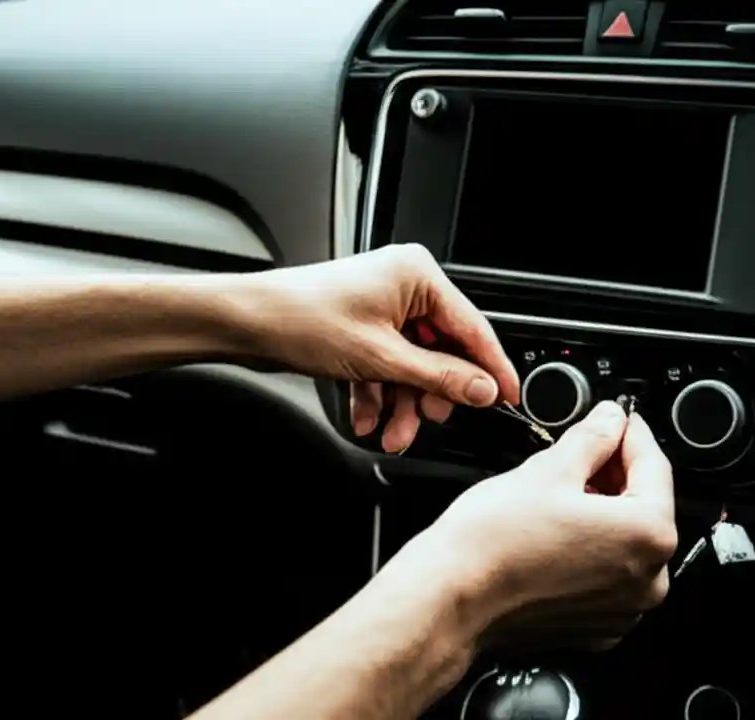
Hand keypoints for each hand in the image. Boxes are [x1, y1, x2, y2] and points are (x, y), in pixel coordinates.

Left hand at [253, 244, 519, 452]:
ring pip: (412, 364)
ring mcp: (382, 306)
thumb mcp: (381, 358)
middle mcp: (404, 285)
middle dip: (430, 393)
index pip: (472, 327)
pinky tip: (368, 418)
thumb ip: (439, 376)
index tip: (508, 397)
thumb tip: (482, 388)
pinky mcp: (363, 326)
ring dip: (403, 402)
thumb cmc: (302, 318)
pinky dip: (380, 393)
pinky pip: (387, 365)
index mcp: (418, 275)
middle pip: (441, 350)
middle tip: (428, 420)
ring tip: (392, 431)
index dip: (491, 367)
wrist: (247, 323)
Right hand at [390, 402, 676, 651]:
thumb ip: (592, 438)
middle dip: (615, 473)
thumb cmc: (491, 545)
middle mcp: (646, 580)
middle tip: (582, 449)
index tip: (615, 418)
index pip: (654, 466)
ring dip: (601, 510)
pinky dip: (589, 548)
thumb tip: (609, 421)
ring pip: (624, 541)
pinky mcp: (594, 626)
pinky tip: (555, 530)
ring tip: (559, 492)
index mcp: (647, 536)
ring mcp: (621, 609)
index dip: (630, 432)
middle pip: (643, 506)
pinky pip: (605, 574)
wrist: (449, 600)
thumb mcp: (548, 469)